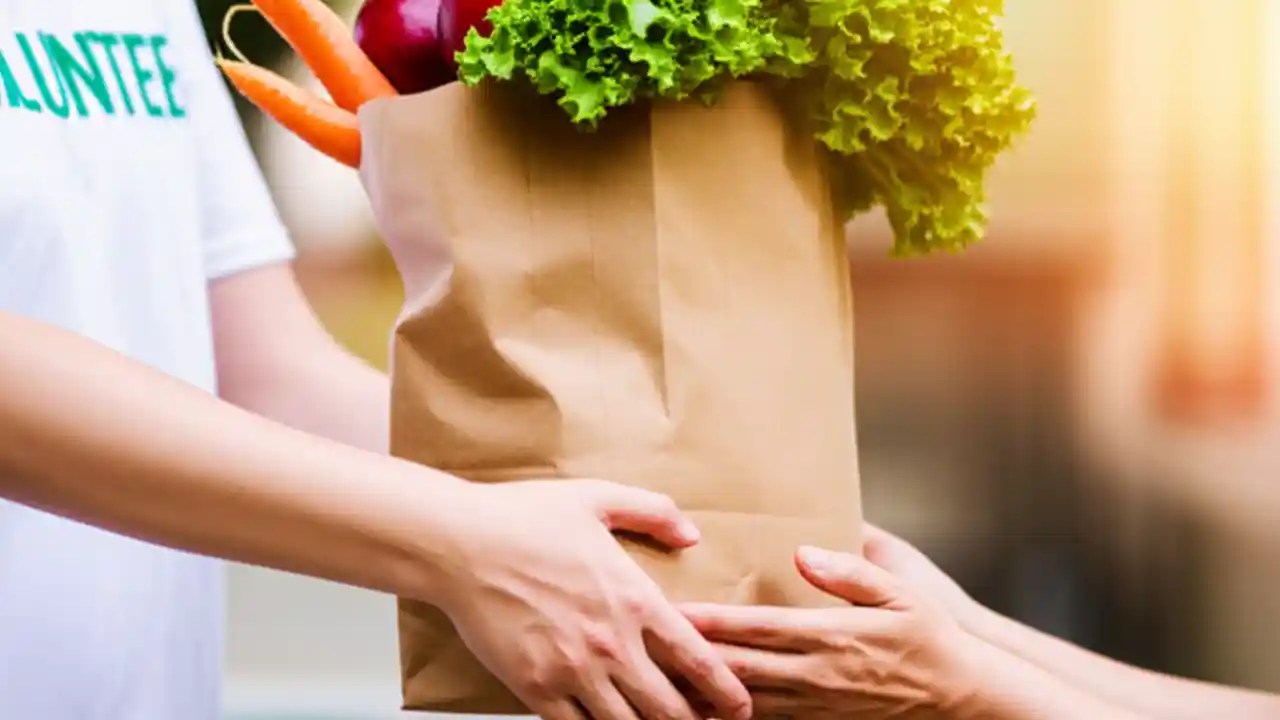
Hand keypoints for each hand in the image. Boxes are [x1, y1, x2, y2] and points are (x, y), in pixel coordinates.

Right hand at [432, 479, 751, 719]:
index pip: (700, 661)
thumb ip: (653, 513)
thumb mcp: (598, 499)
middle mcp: (612, 644)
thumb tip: (691, 535)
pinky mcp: (535, 689)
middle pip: (671, 710)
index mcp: (636, 600)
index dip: (728, 693)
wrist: (459, 543)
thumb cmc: (524, 517)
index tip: (739, 708)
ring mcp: (573, 672)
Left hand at [681, 546, 985, 719]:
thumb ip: (848, 572)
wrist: (961, 697)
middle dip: (692, 656)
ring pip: (746, 700)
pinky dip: (734, 715)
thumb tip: (802, 553)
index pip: (756, 628)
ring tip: (662, 675)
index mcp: (831, 636)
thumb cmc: (930, 638)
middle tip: (648, 641)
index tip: (672, 609)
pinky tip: (706, 706)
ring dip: (703, 689)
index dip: (711, 621)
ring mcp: (816, 705)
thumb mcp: (899, 593)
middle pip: (739, 667)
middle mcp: (816, 675)